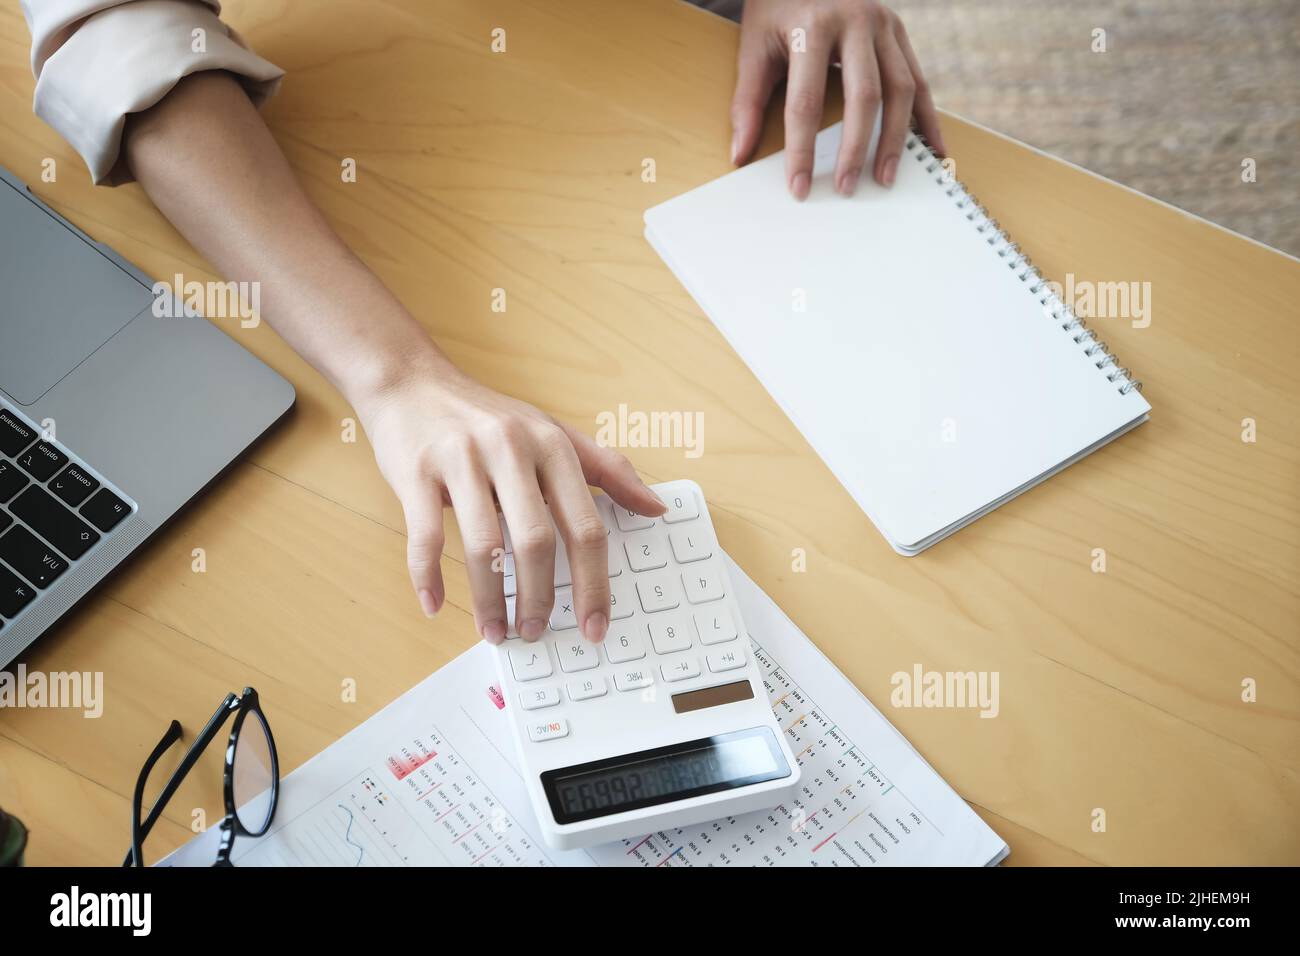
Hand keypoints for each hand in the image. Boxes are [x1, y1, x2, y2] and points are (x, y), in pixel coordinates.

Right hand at [357, 361, 665, 645]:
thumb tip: (656, 507)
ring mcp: (461, 458)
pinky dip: (429, 577)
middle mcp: (511, 448)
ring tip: (495, 629)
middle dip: (539, 598)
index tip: (595, 625)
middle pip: (536, 540)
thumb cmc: (489, 418)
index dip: (593, 583)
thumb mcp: (553, 434)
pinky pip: (426, 536)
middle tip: (537, 632)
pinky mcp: (416, 470)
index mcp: (552, 445)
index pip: (585, 526)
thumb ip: (607, 470)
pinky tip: (437, 604)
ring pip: (484, 545)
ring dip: (490, 599)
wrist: (411, 382)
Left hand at [730, 0, 944, 197]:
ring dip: (895, 139)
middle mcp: (855, 20)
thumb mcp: (754, 46)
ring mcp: (884, 24)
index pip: (806, 101)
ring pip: (901, 89)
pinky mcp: (899, 31)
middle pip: (863, 96)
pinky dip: (927, 117)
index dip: (802, 149)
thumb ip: (747, 100)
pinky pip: (919, 80)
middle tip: (846, 188)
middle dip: (855, 149)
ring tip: (884, 178)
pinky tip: (931, 148)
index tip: (800, 187)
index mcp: (812, 26)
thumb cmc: (776, 7)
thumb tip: (740, 154)